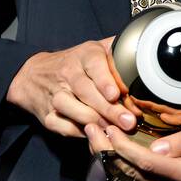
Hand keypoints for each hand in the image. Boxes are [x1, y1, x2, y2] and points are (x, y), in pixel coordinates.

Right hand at [6, 36, 140, 138]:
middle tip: (128, 121)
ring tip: (113, 130)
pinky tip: (95, 135)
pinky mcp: (47, 115)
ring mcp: (56, 96)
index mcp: (83, 56)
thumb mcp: (94, 49)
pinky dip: (78, 133)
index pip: (93, 66)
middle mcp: (67, 75)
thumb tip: (146, 46)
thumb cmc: (74, 63)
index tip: (116, 94)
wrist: (34, 75)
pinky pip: (63, 126)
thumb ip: (117, 48)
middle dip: (108, 109)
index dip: (104, 81)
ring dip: (94, 121)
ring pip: (72, 109)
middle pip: (86, 92)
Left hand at [84, 116, 180, 180]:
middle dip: (109, 151)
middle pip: (134, 173)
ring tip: (94, 135)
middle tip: (92, 127)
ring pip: (130, 179)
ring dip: (109, 157)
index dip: (126, 147)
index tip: (109, 128)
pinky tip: (107, 148)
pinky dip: (118, 164)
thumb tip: (158, 149)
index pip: (150, 163)